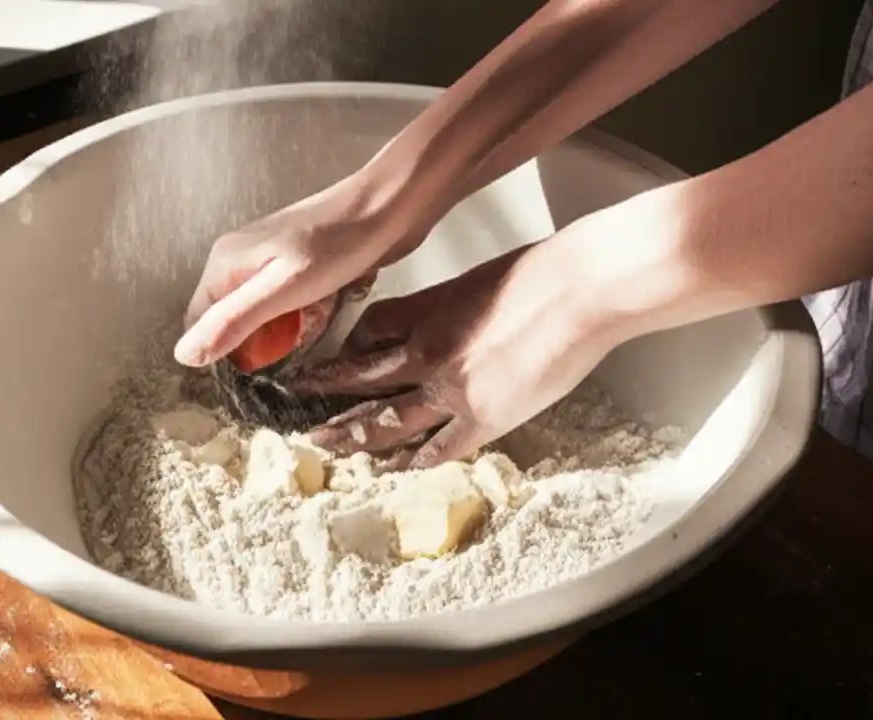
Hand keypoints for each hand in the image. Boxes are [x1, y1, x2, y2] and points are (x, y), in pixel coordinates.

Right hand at [174, 172, 427, 367]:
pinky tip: (325, 307)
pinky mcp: (294, 261)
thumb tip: (185, 355)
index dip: (224, 350)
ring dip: (285, 327)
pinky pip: (284, 301)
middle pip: (230, 318)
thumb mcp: (284, 289)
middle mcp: (238, 257)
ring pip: (260, 312)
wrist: (388, 206)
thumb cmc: (339, 246)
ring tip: (317, 319)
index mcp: (225, 261)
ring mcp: (266, 258)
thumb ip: (234, 321)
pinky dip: (302, 312)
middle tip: (298, 338)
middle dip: (260, 339)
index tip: (260, 363)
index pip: (200, 322)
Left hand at [292, 234, 624, 468]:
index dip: (351, 345)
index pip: (371, 329)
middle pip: (361, 377)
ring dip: (350, 435)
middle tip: (295, 404)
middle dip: (326, 391)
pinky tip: (390, 473)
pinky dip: (411, 464)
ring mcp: (449, 389)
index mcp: (425, 310)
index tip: (340, 355)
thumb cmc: (544, 273)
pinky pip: (435, 450)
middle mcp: (424, 352)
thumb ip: (460, 304)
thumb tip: (463, 316)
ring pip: (384, 419)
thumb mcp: (482, 277)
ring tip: (320, 447)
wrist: (577, 290)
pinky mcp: (482, 419)